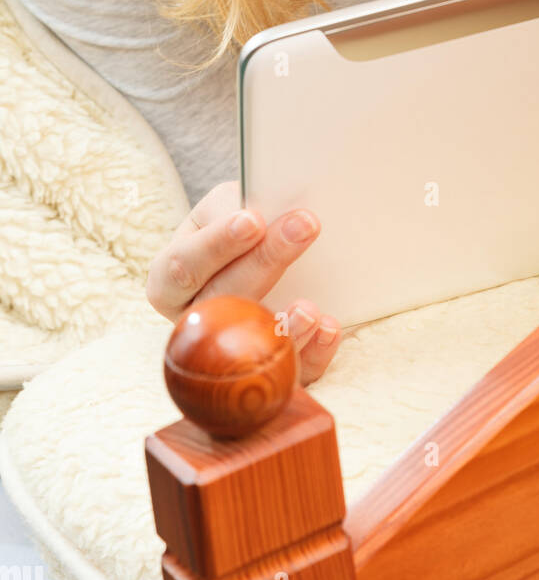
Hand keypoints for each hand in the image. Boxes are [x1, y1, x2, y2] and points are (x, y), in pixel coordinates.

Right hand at [146, 180, 341, 385]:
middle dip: (265, 262)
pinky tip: (327, 326)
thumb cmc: (238, 224)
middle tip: (303, 226)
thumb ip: (234, 206)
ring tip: (310, 304)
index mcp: (171, 279)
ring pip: (247, 350)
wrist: (264, 251)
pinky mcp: (267, 371)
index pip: (183, 266)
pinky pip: (287, 374)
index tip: (254, 220)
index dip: (217, 245)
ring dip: (281, 326)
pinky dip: (310, 352)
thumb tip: (263, 211)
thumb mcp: (225, 205)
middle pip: (221, 301)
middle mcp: (193, 321)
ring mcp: (226, 353)